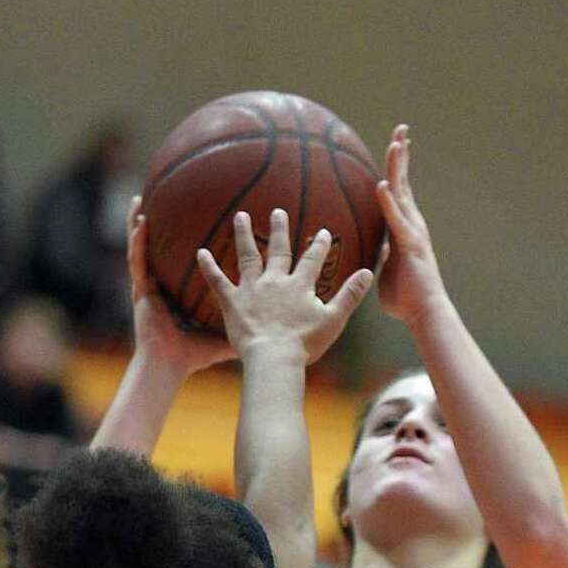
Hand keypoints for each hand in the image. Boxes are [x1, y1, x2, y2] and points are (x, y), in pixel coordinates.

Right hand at [128, 201, 231, 378]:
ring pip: (144, 250)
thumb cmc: (193, 357)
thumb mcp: (225, 333)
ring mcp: (149, 288)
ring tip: (139, 201)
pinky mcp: (140, 291)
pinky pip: (138, 261)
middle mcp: (163, 287)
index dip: (187, 245)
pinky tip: (139, 222)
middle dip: (165, 226)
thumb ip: (248, 322)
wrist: (169, 367)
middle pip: (164, 251)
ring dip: (139, 226)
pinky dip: (136, 241)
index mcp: (179, 295)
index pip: (184, 265)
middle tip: (170, 201)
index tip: (197, 223)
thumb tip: (276, 319)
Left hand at [197, 208, 372, 364]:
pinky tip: (200, 252)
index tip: (323, 232)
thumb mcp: (334, 320)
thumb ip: (350, 295)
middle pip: (278, 250)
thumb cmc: (304, 344)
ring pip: (248, 256)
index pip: (312, 259)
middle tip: (278, 211)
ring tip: (240, 216)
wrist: (273, 357)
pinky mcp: (232, 303)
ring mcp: (252, 289)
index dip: (319, 245)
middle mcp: (275, 281)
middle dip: (279, 230)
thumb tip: (368, 272)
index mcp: (299, 285)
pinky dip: (208, 267)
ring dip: (244, 235)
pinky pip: (218, 281)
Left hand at [375, 126, 446, 329]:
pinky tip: (381, 185)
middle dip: (401, 155)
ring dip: (398, 168)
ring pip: (402, 193)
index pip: (398, 191)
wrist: (423, 312)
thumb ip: (379, 256)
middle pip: (403, 182)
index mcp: (403, 228)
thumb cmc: (404, 298)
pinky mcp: (409, 245)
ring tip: (395, 143)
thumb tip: (372, 252)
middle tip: (401, 129)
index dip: (396, 169)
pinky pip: (396, 220)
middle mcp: (411, 224)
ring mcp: (411, 232)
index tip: (395, 145)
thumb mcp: (385, 271)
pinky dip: (388, 202)